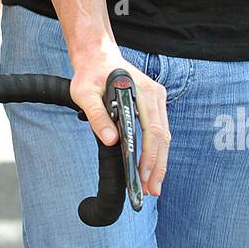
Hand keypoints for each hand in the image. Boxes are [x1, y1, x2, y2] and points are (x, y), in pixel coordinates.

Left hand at [70, 44, 169, 196]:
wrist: (97, 56)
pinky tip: (150, 167)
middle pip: (163, 138)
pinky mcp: (154, 104)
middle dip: (157, 166)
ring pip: (164, 137)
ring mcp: (157, 99)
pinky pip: (159, 131)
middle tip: (151, 191)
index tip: (143, 176)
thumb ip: (97, 116)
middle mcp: (155, 96)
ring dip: (158, 162)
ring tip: (150, 186)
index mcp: (143, 92)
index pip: (152, 131)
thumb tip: (111, 141)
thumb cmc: (90, 74)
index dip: (150, 156)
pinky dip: (156, 151)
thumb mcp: (84, 93)